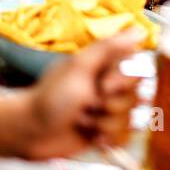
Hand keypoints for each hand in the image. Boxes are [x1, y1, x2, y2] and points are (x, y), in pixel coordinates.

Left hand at [17, 27, 144, 159]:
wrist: (29, 132)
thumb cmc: (51, 97)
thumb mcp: (79, 67)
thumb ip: (110, 47)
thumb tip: (139, 29)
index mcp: (105, 68)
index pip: (138, 70)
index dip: (125, 81)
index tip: (103, 86)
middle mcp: (110, 88)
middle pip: (137, 97)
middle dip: (113, 106)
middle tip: (88, 105)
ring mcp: (108, 112)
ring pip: (132, 120)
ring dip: (107, 124)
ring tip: (84, 122)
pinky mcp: (105, 133)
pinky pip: (126, 138)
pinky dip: (111, 140)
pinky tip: (94, 138)